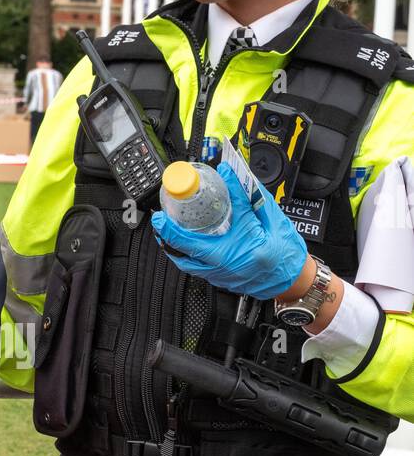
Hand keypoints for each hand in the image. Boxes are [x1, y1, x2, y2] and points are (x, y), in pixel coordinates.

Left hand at [150, 160, 309, 299]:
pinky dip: (186, 254)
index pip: (194, 240)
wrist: (294, 279)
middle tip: (160, 220)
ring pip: (186, 264)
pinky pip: (195, 268)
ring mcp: (220, 277)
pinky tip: (186, 243)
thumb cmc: (286, 253)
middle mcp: (223, 268)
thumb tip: (228, 175)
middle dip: (166, 236)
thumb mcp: (270, 217)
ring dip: (173, 247)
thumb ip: (247, 196)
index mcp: (235, 253)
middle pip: (182, 254)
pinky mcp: (220, 280)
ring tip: (168, 230)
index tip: (162, 216)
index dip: (172, 228)